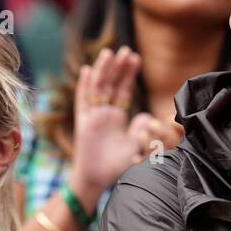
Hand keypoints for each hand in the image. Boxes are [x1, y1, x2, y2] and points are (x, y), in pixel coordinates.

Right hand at [72, 47, 151, 196]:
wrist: (98, 181)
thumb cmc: (116, 167)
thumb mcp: (134, 146)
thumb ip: (140, 130)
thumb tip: (146, 115)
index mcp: (115, 117)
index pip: (122, 90)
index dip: (128, 74)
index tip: (136, 58)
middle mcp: (103, 113)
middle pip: (110, 84)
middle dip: (117, 67)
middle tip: (126, 50)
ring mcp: (92, 117)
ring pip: (96, 88)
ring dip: (102, 70)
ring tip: (109, 53)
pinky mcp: (83, 123)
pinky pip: (83, 101)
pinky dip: (84, 85)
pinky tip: (87, 71)